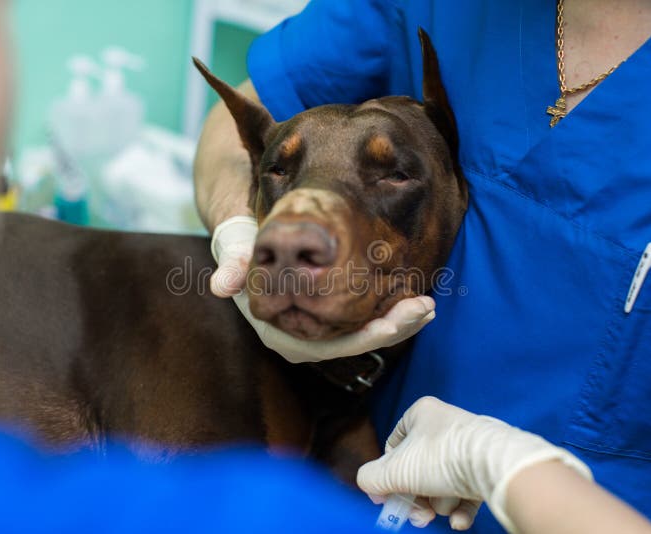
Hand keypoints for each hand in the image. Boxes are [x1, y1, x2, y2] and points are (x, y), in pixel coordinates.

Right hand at [210, 216, 436, 362]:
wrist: (246, 240)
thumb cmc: (242, 245)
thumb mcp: (234, 249)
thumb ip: (232, 265)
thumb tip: (223, 285)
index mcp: (283, 334)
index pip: (332, 345)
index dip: (366, 336)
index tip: (395, 322)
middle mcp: (304, 340)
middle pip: (357, 343)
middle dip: (394, 328)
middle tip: (425, 309)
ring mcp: (320, 331)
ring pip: (366, 334)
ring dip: (399, 322)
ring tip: (428, 306)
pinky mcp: (332, 318)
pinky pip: (365, 320)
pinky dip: (389, 311)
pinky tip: (414, 298)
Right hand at [357, 397, 592, 531]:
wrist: (495, 465)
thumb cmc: (443, 457)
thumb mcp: (394, 470)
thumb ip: (371, 478)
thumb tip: (368, 486)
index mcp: (421, 415)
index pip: (394, 445)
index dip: (387, 474)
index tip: (386, 497)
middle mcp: (445, 426)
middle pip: (418, 469)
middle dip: (415, 497)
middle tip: (416, 515)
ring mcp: (468, 447)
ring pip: (442, 483)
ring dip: (439, 503)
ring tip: (444, 511)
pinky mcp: (487, 467)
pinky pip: (466, 491)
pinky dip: (460, 508)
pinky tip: (459, 520)